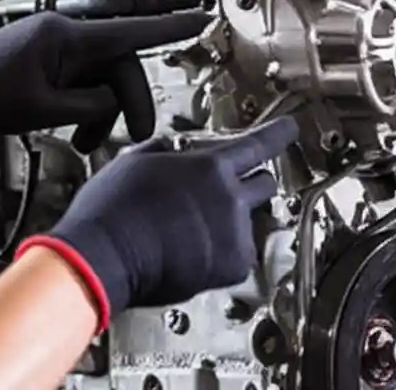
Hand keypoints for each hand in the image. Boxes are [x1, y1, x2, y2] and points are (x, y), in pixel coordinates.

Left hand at [0, 11, 210, 149]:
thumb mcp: (41, 109)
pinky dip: (84, 109)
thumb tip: (113, 105)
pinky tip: (72, 131)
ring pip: (101, 81)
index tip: (202, 18)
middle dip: (126, 105)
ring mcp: (57, 48)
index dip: (171, 27)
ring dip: (101, 114)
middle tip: (133, 139)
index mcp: (68, 37)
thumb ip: (87, 106)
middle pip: (119, 68)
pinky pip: (82, 83)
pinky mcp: (48, 61)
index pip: (131, 31)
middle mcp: (67, 36)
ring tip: (85, 145)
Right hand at [15, 117, 298, 330]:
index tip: (291, 128)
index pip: (258, 144)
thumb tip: (177, 152)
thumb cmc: (112, 210)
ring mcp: (233, 233)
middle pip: (264, 183)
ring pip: (245, 223)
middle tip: (226, 193)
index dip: (278, 134)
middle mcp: (230, 197)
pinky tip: (188, 254)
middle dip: (250, 183)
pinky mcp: (231, 266)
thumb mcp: (137, 162)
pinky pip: (236, 256)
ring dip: (228, 224)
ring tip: (186, 234)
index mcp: (209, 167)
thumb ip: (169, 153)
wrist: (103, 255)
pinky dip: (219, 256)